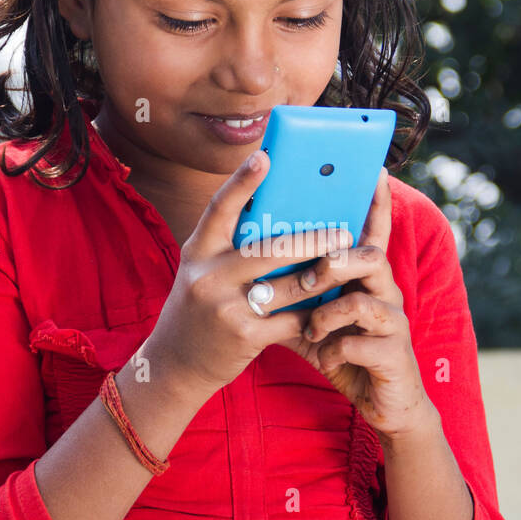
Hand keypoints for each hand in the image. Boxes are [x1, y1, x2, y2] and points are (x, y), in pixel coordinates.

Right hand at [144, 149, 349, 400]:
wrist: (175, 363)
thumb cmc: (199, 309)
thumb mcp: (202, 272)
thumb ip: (230, 248)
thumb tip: (279, 218)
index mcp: (197, 251)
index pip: (220, 208)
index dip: (242, 181)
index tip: (264, 156)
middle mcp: (207, 276)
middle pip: (270, 249)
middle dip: (312, 241)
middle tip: (343, 233)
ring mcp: (225, 307)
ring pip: (288, 285)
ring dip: (321, 277)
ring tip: (345, 265)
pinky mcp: (244, 336)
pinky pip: (291, 319)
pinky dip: (311, 313)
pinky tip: (329, 306)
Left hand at [274, 168, 436, 442]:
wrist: (382, 403)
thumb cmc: (346, 354)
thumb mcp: (314, 320)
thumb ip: (292, 296)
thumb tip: (248, 271)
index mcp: (365, 279)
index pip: (372, 232)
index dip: (375, 203)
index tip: (373, 170)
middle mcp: (384, 293)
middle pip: (370, 258)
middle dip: (336, 260)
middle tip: (310, 275)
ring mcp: (393, 323)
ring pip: (366, 301)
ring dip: (331, 312)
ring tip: (312, 327)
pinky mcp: (393, 355)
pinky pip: (361, 344)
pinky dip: (336, 351)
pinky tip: (326, 360)